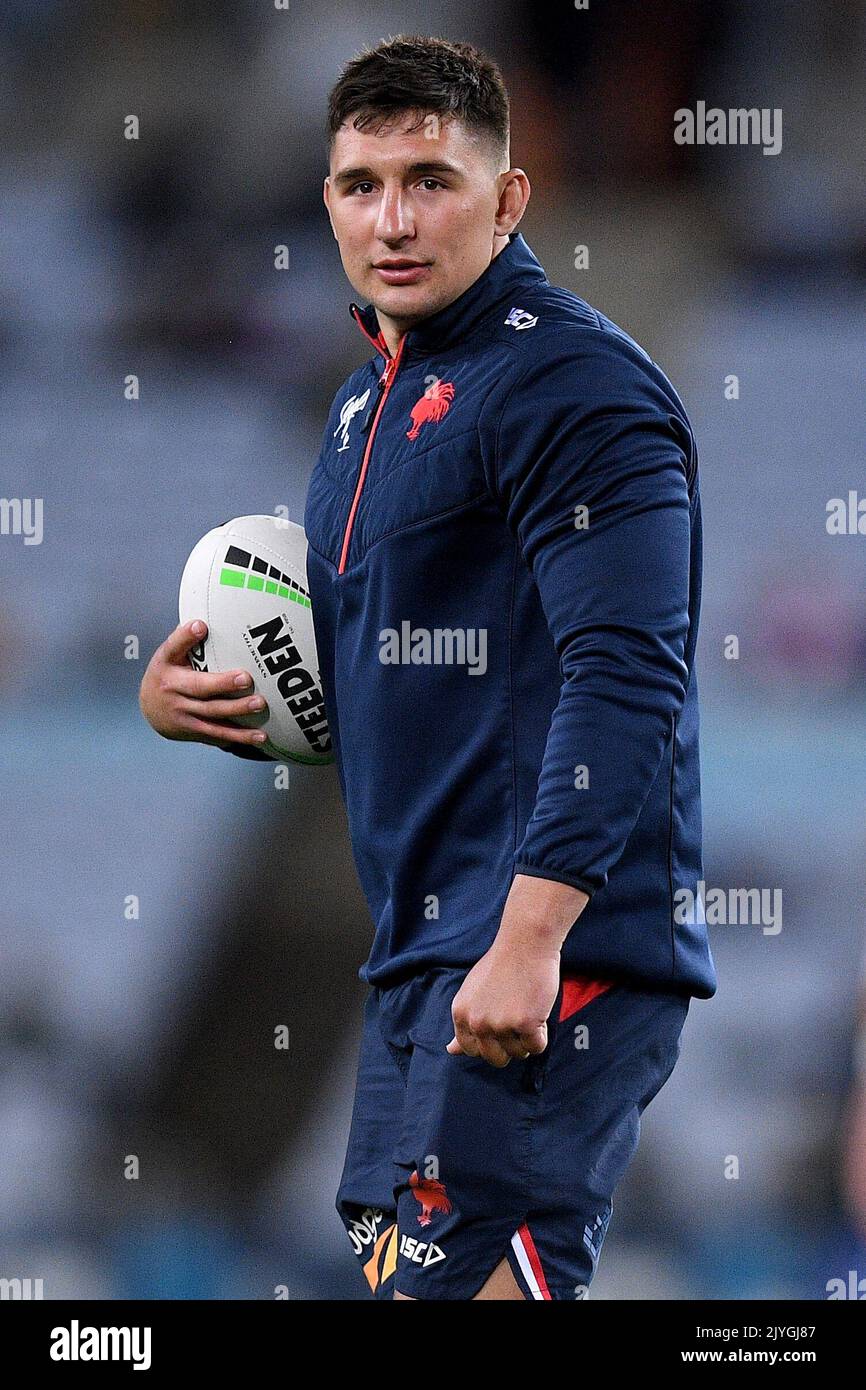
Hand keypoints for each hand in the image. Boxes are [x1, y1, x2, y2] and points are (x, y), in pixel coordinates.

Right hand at [138, 619, 269, 749]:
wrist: (149, 710)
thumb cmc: (167, 674)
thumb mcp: (168, 655)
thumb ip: (184, 640)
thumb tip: (203, 622)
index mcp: (166, 666)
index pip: (174, 648)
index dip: (186, 637)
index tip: (201, 626)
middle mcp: (172, 691)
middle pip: (200, 688)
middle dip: (223, 683)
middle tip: (246, 679)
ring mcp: (183, 714)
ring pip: (212, 714)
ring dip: (237, 711)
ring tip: (260, 704)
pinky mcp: (194, 731)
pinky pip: (218, 734)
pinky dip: (238, 737)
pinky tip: (259, 737)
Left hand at [446, 938, 561, 1067]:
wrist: (525, 943)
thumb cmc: (502, 965)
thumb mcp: (472, 993)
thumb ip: (465, 1022)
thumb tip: (450, 1051)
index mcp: (461, 1014)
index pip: (471, 1050)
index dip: (489, 1041)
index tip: (499, 1023)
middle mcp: (477, 1022)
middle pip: (495, 1058)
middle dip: (509, 1046)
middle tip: (516, 1018)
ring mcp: (501, 1025)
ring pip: (518, 1053)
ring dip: (527, 1037)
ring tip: (527, 1007)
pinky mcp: (526, 1024)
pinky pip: (537, 1047)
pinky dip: (542, 1035)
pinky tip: (538, 1012)